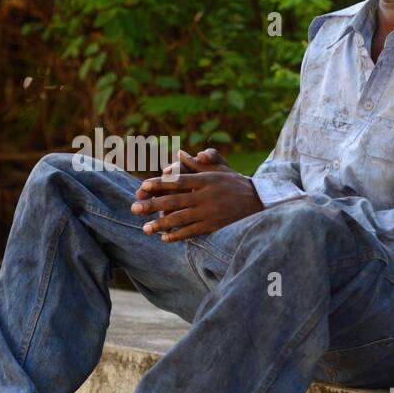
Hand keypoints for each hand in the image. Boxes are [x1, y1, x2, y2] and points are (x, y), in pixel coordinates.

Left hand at [131, 148, 263, 241]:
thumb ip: (197, 164)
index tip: (142, 186)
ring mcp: (209, 212)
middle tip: (134, 209)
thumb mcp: (218, 169)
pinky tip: (164, 238)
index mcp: (205, 180)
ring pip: (181, 219)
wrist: (259, 201)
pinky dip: (178, 235)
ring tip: (145, 228)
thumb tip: (179, 154)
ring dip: (161, 224)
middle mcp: (205, 196)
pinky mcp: (214, 226)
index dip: (159, 184)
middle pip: (174, 201)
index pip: (178, 181)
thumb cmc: (235, 183)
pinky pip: (193, 232)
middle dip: (152, 205)